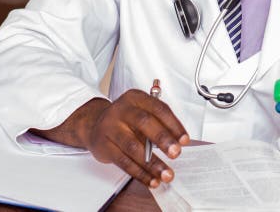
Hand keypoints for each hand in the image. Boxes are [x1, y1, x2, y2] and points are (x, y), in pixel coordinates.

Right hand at [34, 90, 189, 187]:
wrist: (95, 125)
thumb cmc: (125, 119)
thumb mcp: (141, 112)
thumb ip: (158, 123)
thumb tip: (178, 143)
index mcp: (135, 98)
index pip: (158, 108)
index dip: (173, 124)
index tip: (185, 139)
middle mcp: (122, 110)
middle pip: (144, 123)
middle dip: (162, 139)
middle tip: (176, 153)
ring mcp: (110, 128)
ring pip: (133, 147)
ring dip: (152, 163)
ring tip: (166, 174)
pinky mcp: (104, 146)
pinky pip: (124, 162)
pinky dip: (140, 173)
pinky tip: (151, 180)